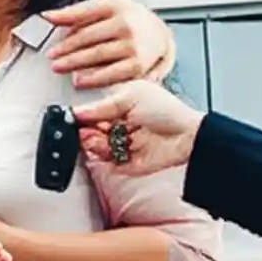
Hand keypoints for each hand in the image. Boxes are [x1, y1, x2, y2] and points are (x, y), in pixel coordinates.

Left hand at [43, 0, 173, 88]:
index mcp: (115, 8)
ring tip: (64, 73)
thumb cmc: (124, 18)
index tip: (52, 50)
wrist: (155, 30)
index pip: (86, 23)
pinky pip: (115, 75)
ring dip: (81, 68)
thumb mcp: (102, 7)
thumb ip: (75, 12)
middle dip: (71, 56)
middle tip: (54, 64)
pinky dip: (98, 80)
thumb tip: (47, 16)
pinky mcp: (139, 66)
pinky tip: (84, 82)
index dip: (67, 38)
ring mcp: (135, 47)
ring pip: (103, 59)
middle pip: (93, 43)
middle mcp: (127, 27)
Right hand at [72, 80, 204, 174]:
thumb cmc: (167, 111)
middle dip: (86, 132)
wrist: (187, 136)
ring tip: (101, 141)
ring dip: (95, 144)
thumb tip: (76, 111)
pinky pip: (107, 164)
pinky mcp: (126, 162)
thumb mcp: (130, 97)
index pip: (91, 111)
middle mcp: (118, 125)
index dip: (82, 116)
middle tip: (88, 131)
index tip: (74, 118)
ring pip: (96, 148)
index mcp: (118, 105)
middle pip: (90, 131)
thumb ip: (101, 106)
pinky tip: (108, 151)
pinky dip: (105, 159)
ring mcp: (121, 144)